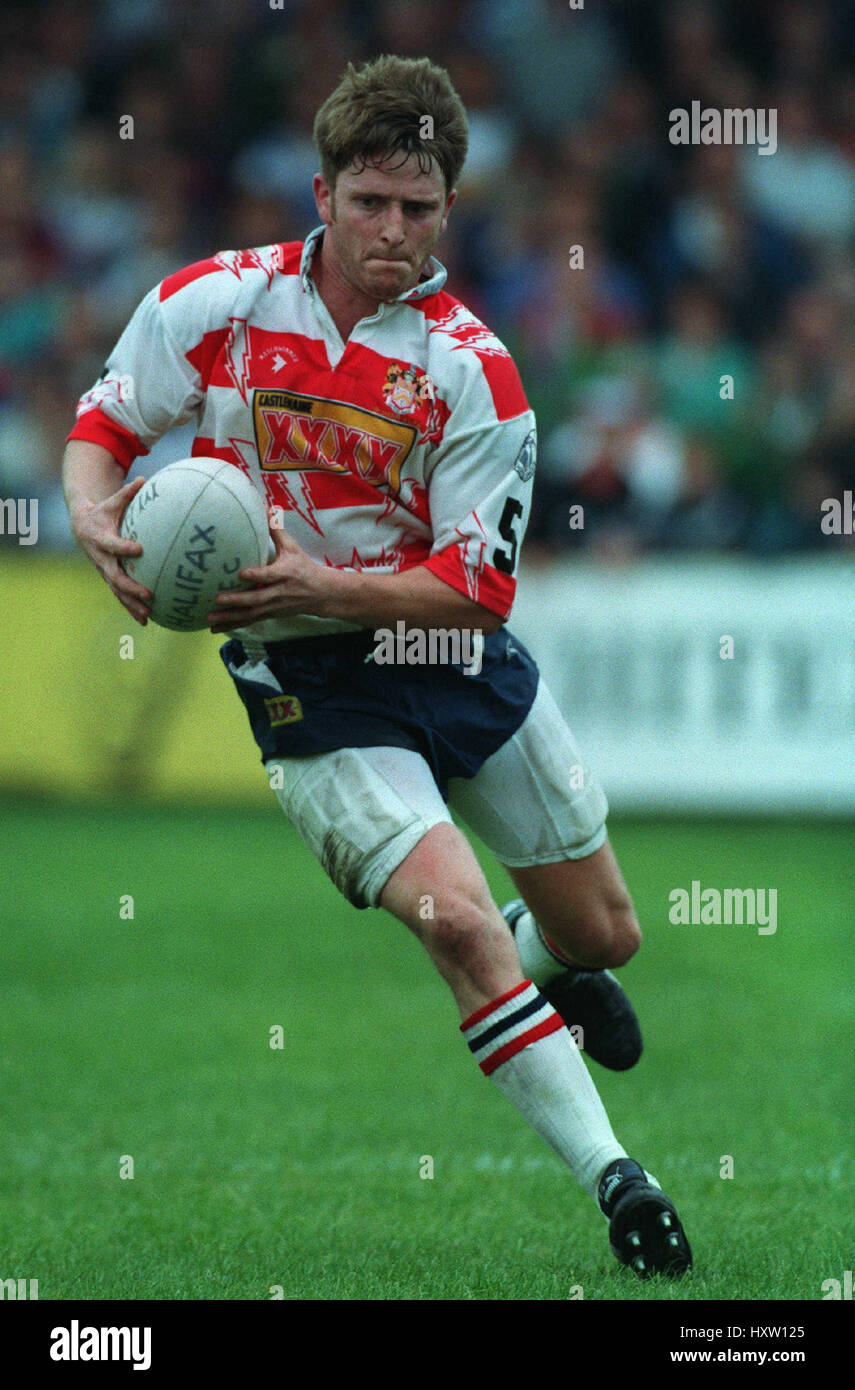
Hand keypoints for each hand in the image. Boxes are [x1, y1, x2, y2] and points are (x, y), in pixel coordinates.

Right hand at [71, 475, 151, 624]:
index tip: (139, 549)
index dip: (123, 547)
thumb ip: (128, 493)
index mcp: (100, 538)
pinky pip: (119, 595)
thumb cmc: (103, 511)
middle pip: (114, 576)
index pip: (112, 545)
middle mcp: (100, 558)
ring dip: (132, 604)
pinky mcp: (108, 578)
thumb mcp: (112, 501)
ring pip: (117, 591)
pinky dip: (131, 608)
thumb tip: (143, 479)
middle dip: (131, 587)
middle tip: (149, 594)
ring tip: (148, 615)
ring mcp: (103, 570)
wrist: (82, 526)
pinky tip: (146, 620)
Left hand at [208, 513, 329, 632]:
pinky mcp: (269, 614)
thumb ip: (276, 530)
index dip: (257, 576)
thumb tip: (264, 508)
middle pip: (257, 599)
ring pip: (250, 614)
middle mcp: (279, 593)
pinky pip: (249, 621)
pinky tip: (215, 628)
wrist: (321, 594)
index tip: (241, 574)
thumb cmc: (303, 567)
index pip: (270, 575)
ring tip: (210, 617)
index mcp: (285, 574)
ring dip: (230, 617)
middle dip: (237, 600)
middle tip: (218, 599)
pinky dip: (232, 625)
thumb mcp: (293, 547)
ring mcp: (273, 606)